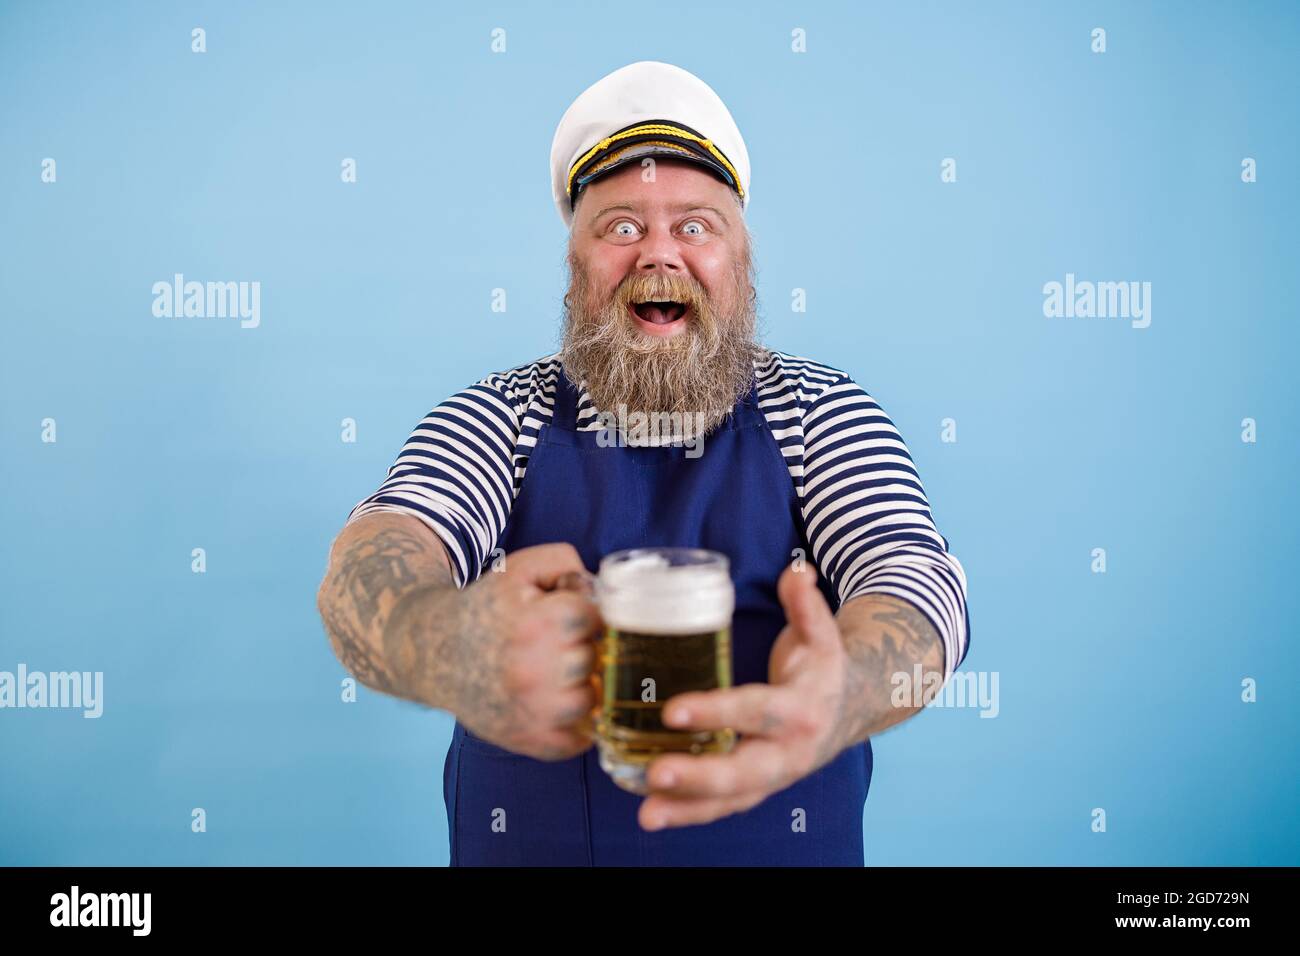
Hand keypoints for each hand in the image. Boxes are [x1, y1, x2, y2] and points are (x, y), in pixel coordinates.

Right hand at [452, 543, 599, 760]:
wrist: (434, 652)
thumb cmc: (484, 609)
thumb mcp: (520, 569)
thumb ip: (565, 562)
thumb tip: (597, 588)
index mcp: (539, 624)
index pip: (596, 620)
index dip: (586, 616)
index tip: (572, 620)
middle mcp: (536, 671)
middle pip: (594, 659)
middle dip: (581, 649)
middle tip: (559, 647)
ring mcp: (533, 711)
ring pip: (590, 701)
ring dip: (580, 686)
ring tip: (558, 676)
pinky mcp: (529, 740)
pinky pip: (577, 741)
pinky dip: (575, 726)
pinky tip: (556, 704)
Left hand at [638, 562, 849, 830]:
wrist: (852, 710)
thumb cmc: (822, 667)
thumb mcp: (821, 633)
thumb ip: (806, 603)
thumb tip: (798, 571)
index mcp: (802, 710)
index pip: (755, 712)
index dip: (717, 712)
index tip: (673, 710)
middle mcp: (789, 752)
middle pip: (744, 770)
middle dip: (699, 775)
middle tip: (656, 773)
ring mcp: (773, 776)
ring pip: (731, 799)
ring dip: (687, 808)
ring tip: (646, 813)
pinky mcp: (757, 789)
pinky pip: (722, 807)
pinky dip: (688, 813)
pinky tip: (650, 812)